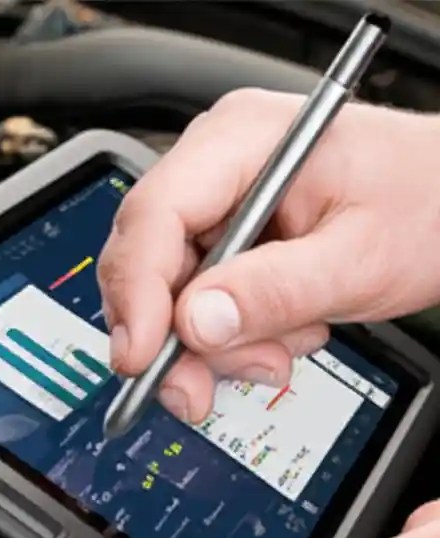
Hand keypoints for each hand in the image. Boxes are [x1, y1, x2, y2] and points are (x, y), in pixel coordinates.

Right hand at [98, 88, 439, 421]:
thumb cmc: (431, 201)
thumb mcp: (361, 258)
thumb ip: (276, 291)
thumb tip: (195, 324)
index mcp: (240, 140)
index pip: (154, 215)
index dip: (136, 291)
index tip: (140, 357)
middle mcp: (215, 164)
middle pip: (148, 259)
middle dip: (175, 334)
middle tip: (199, 388)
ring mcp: (216, 201)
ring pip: (167, 290)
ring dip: (212, 342)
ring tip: (276, 353)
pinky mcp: (224, 236)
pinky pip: (195, 297)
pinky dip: (228, 334)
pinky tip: (278, 333)